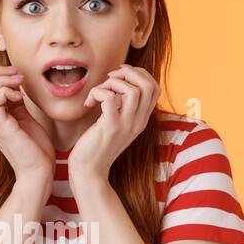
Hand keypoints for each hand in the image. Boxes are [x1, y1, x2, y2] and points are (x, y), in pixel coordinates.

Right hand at [0, 65, 54, 184]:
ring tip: (19, 84)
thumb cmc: (36, 149)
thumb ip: (16, 103)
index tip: (15, 76)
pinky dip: (6, 91)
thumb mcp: (24, 119)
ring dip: (1, 80)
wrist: (39, 172)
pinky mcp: (3, 128)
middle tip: (16, 75)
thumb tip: (15, 84)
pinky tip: (20, 98)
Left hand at [71, 64, 161, 181]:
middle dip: (128, 72)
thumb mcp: (115, 123)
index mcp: (141, 119)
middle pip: (148, 84)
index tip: (119, 77)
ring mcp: (126, 125)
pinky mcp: (110, 127)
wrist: (89, 171)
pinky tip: (89, 104)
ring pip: (131, 89)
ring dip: (111, 83)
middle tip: (109, 78)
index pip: (155, 87)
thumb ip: (120, 105)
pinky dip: (97, 92)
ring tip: (97, 94)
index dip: (139, 74)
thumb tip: (115, 80)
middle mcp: (138, 121)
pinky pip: (109, 97)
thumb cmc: (96, 144)